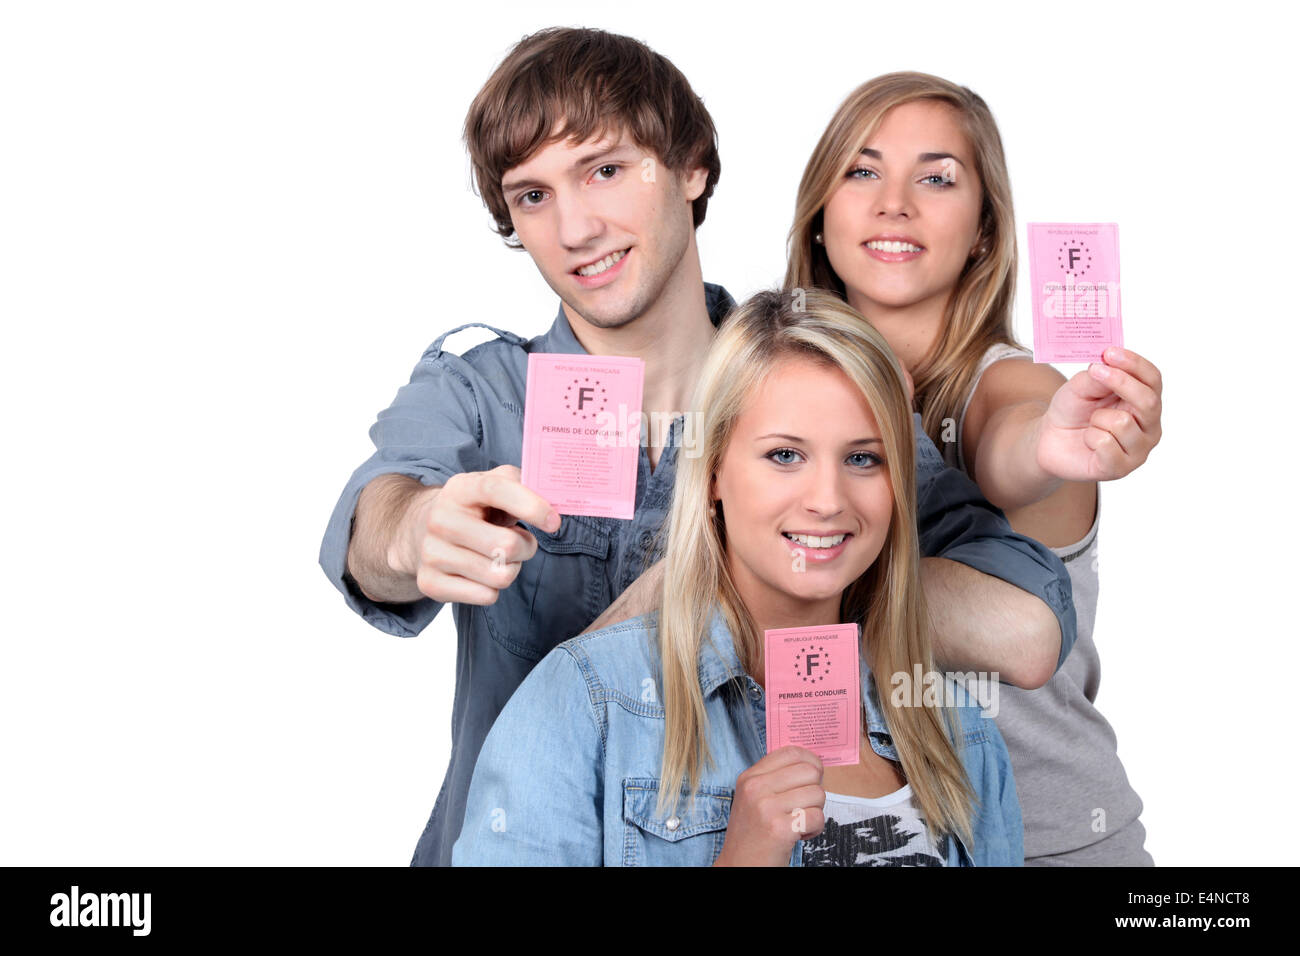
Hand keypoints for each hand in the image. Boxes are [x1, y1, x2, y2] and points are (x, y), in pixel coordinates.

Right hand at [392, 464, 558, 604]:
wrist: (420, 532)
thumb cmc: (472, 509)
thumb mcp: (493, 485)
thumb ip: (522, 483)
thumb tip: (552, 499)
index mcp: (459, 489)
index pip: (495, 490)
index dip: (530, 505)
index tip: (554, 522)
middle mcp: (440, 519)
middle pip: (505, 546)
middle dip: (525, 547)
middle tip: (520, 542)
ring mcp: (431, 553)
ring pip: (500, 576)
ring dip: (511, 568)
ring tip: (498, 557)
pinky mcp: (429, 583)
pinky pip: (486, 596)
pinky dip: (493, 588)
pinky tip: (481, 573)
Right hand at [713, 745, 824, 866]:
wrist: (739, 866)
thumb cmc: (752, 833)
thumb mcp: (753, 798)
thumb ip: (775, 778)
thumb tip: (811, 763)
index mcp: (750, 777)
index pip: (791, 752)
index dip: (810, 761)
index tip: (813, 775)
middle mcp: (756, 788)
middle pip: (810, 771)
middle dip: (815, 790)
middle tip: (804, 806)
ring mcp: (766, 808)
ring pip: (818, 794)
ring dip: (815, 811)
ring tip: (798, 822)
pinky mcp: (780, 829)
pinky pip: (817, 817)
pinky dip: (815, 829)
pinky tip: (800, 835)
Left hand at [1036, 347, 1162, 481]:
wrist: (1050, 439)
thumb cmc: (1073, 410)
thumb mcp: (1081, 386)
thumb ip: (1097, 376)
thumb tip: (1107, 364)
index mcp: (1145, 401)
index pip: (1153, 379)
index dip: (1135, 364)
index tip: (1111, 352)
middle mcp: (1149, 425)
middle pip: (1148, 401)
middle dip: (1120, 383)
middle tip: (1095, 371)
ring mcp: (1139, 449)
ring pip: (1122, 423)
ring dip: (1097, 419)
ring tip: (1091, 424)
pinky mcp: (1121, 468)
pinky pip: (1106, 444)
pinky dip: (1090, 438)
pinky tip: (1089, 441)